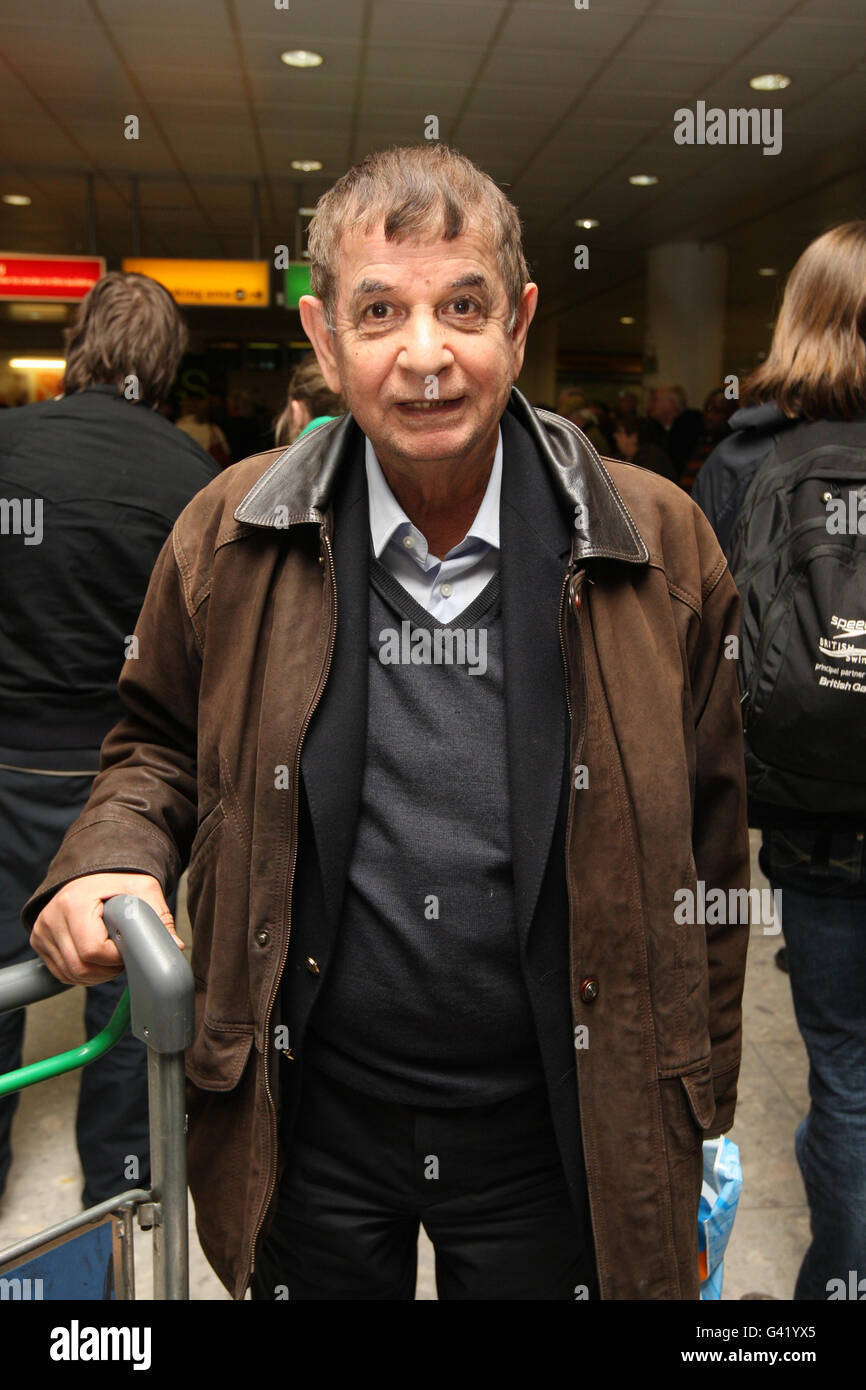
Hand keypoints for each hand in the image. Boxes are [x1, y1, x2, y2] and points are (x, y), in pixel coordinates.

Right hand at [30, 873, 183, 985]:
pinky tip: (96, 959)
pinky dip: (81, 974)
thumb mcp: (143, 889)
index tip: (129, 947)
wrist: (94, 873)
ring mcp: (42, 930)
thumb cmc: (118, 880)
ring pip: (69, 974)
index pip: (92, 950)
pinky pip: (60, 972)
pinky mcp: (39, 941)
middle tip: (123, 957)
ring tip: (111, 956)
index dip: (116, 957)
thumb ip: (159, 917)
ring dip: (95, 975)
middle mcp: (51, 917)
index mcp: (74, 902)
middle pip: (79, 967)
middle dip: (107, 971)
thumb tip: (174, 946)